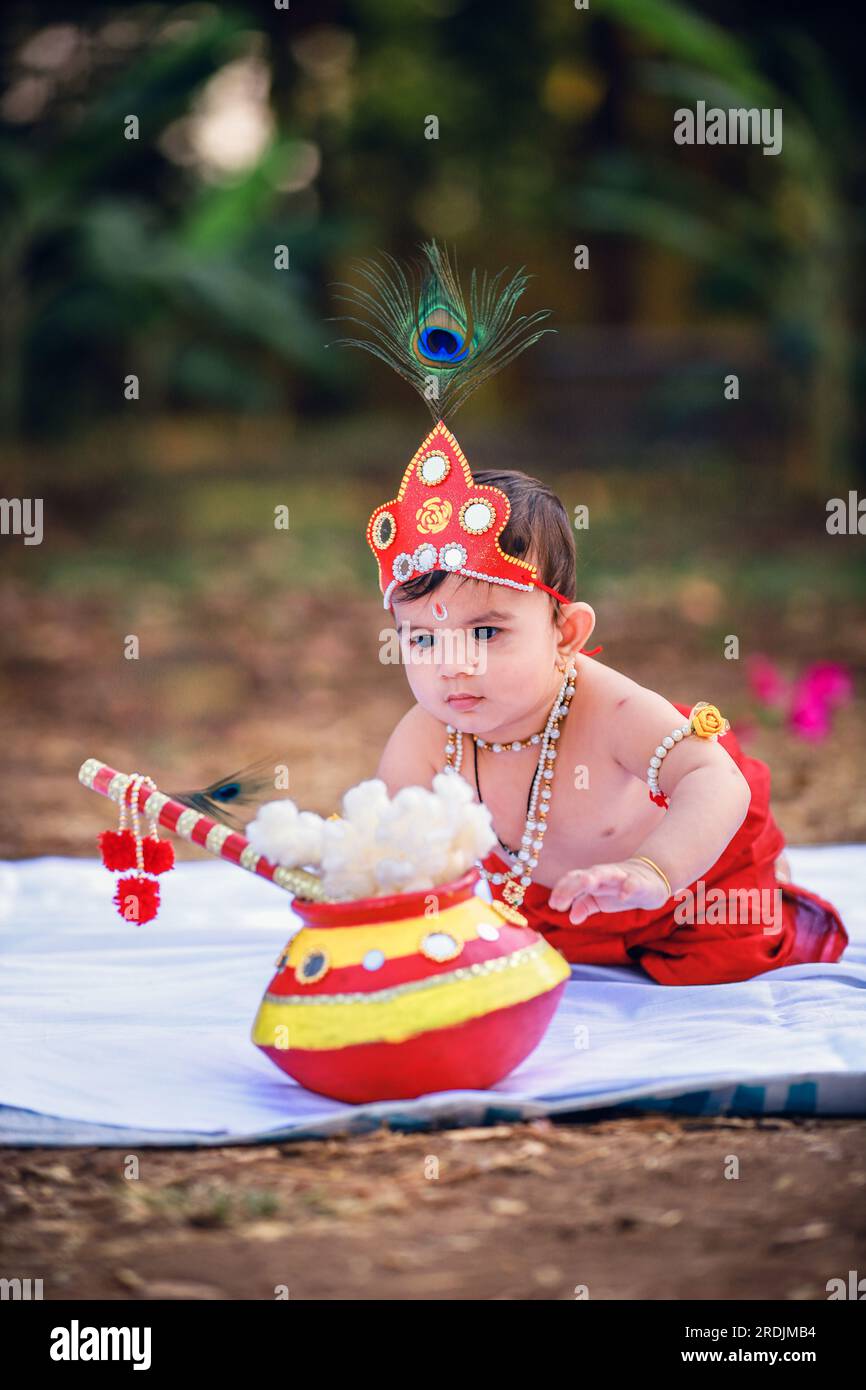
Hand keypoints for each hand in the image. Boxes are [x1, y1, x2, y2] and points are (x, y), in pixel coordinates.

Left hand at [547, 859, 669, 925]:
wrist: (651, 880)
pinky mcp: (640, 883)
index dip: (562, 890)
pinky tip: (623, 895)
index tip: (553, 905)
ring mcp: (621, 877)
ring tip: (586, 884)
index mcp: (591, 879)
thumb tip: (571, 918)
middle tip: (560, 901)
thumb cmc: (618, 890)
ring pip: (606, 873)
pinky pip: (633, 883)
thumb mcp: (598, 900)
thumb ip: (584, 906)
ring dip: (595, 877)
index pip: (572, 880)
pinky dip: (628, 886)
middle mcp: (603, 874)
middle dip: (571, 886)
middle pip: (584, 876)